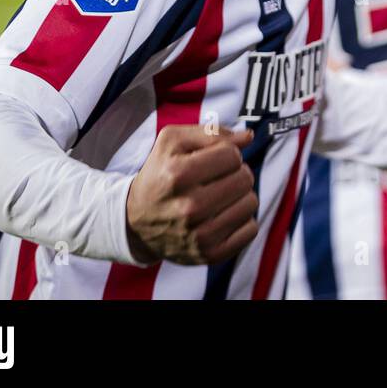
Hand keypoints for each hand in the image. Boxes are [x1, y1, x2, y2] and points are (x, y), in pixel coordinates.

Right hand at [125, 125, 257, 264]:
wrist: (135, 222)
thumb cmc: (160, 174)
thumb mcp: (172, 142)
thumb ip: (212, 133)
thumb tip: (248, 136)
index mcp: (178, 174)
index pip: (232, 155)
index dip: (227, 153)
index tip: (214, 161)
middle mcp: (189, 207)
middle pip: (245, 178)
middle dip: (236, 173)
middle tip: (218, 179)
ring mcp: (200, 235)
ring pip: (251, 203)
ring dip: (240, 196)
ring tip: (220, 197)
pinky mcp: (210, 254)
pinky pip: (251, 230)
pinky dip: (242, 220)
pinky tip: (222, 216)